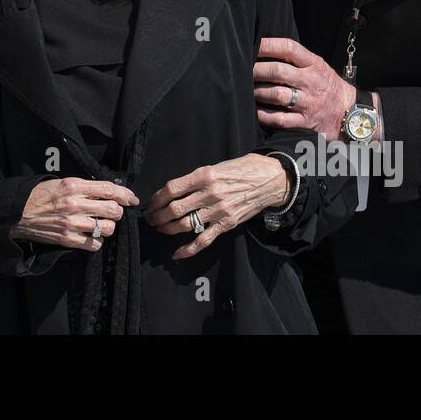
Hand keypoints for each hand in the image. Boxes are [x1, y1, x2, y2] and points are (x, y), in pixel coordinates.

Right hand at [11, 178, 138, 251]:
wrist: (19, 213)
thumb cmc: (41, 196)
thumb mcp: (62, 182)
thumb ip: (85, 186)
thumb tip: (109, 191)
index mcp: (74, 186)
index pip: (108, 189)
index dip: (125, 194)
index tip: (132, 199)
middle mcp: (75, 204)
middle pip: (112, 210)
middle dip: (118, 212)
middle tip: (114, 212)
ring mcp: (72, 223)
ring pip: (107, 228)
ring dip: (108, 226)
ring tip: (101, 224)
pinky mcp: (67, 239)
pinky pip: (94, 244)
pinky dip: (97, 241)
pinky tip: (91, 235)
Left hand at [146, 154, 286, 259]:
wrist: (269, 180)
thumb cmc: (241, 169)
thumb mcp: (216, 166)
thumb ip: (196, 178)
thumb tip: (174, 190)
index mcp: (204, 175)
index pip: (172, 189)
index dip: (157, 198)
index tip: (151, 202)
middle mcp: (210, 193)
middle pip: (174, 209)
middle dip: (158, 216)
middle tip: (151, 218)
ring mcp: (218, 211)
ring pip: (185, 225)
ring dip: (168, 229)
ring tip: (160, 228)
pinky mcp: (227, 224)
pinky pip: (203, 240)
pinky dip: (188, 249)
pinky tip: (177, 253)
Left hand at [253, 37, 353, 140]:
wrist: (352, 112)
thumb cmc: (328, 86)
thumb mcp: (319, 67)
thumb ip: (298, 59)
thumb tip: (265, 49)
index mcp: (315, 65)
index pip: (290, 49)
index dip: (269, 45)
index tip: (253, 44)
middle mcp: (312, 82)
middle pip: (279, 72)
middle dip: (257, 70)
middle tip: (243, 69)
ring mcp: (309, 103)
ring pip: (278, 95)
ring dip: (258, 91)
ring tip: (247, 89)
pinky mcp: (305, 123)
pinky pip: (280, 119)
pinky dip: (264, 114)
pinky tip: (255, 110)